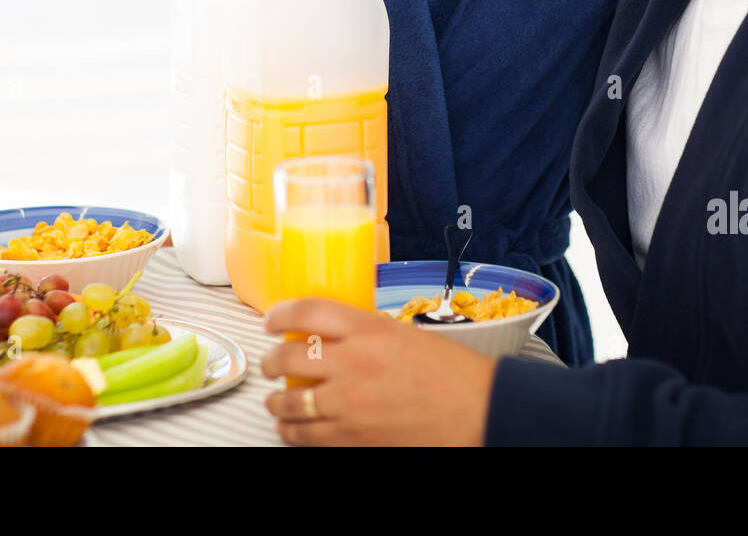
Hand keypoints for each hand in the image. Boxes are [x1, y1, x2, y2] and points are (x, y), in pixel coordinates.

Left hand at [261, 298, 496, 445]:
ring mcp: (349, 403)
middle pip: (288, 356)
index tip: (273, 319)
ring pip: (290, 400)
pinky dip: (291, 430)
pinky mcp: (352, 437)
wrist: (478, 411)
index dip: (280, 313)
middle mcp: (353, 363)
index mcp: (369, 330)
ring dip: (276, 399)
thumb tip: (338, 337)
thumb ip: (369, 334)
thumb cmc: (454, 374)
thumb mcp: (407, 335)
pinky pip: (305, 434)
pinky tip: (291, 426)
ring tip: (276, 399)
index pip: (307, 311)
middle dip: (271, 360)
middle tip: (270, 361)